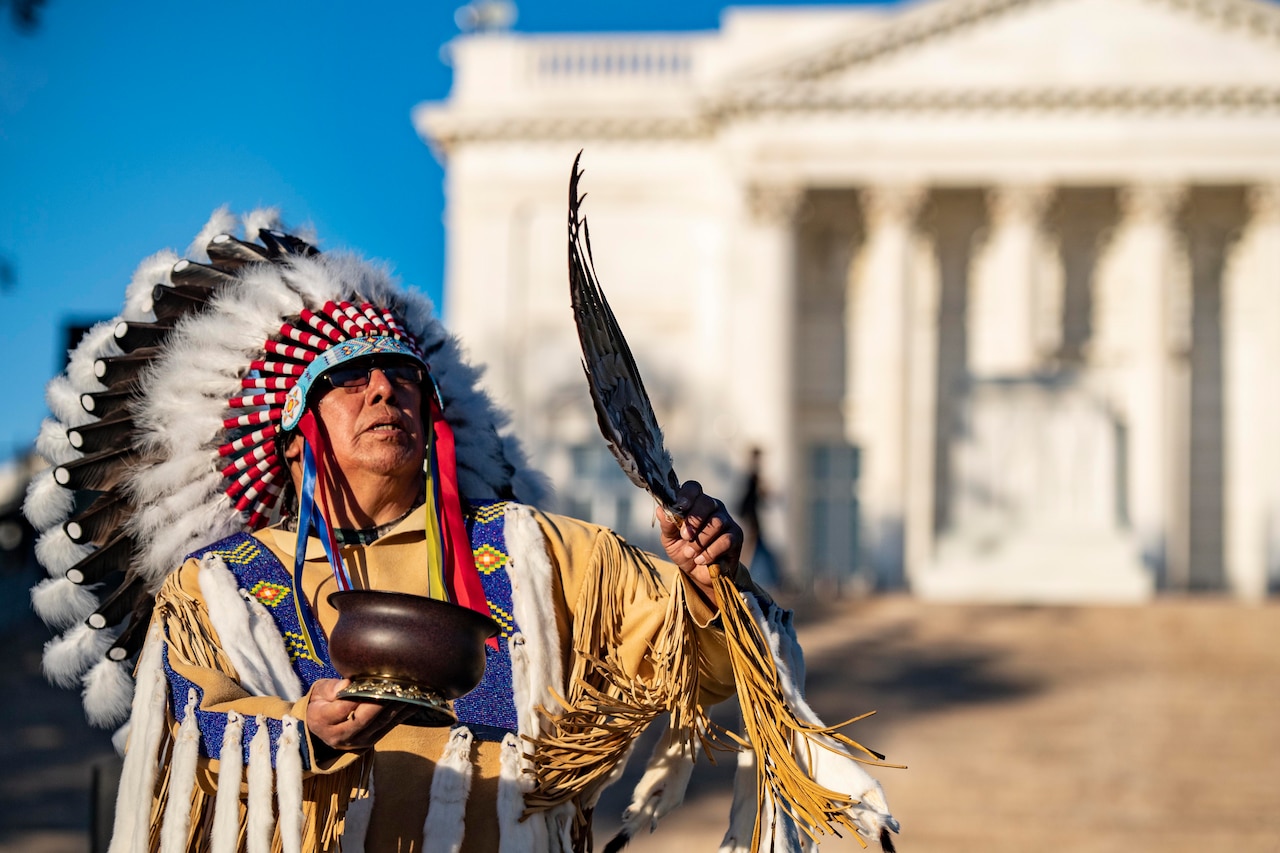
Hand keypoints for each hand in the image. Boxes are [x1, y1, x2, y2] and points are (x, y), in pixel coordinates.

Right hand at [306, 678, 414, 751]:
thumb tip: (347, 684)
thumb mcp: (319, 691)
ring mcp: (357, 742)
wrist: (321, 726)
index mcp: (322, 721)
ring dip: (396, 707)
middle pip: (364, 719)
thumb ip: (331, 688)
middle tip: (395, 684)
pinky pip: (389, 727)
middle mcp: (340, 736)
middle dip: (381, 702)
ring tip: (409, 690)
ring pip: (380, 724)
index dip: (358, 696)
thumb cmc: (321, 702)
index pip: (343, 708)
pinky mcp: (372, 742)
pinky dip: (403, 714)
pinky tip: (415, 701)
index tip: (372, 682)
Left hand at [658, 481, 742, 607]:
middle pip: (707, 502)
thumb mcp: (670, 539)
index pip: (693, 488)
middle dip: (694, 520)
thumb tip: (661, 510)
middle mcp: (713, 507)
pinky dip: (710, 552)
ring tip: (690, 553)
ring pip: (716, 522)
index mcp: (695, 503)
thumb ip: (667, 524)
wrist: (698, 573)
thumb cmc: (683, 549)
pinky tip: (701, 560)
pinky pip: (725, 540)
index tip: (679, 506)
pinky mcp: (736, 537)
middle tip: (685, 536)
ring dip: (700, 541)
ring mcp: (726, 521)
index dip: (687, 495)